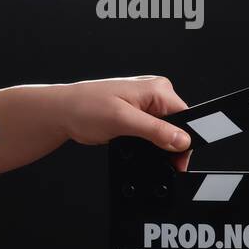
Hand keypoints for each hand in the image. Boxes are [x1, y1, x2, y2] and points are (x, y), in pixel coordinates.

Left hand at [54, 75, 192, 171]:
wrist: (62, 112)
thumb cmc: (84, 107)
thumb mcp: (123, 120)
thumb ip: (156, 130)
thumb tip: (182, 140)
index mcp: (157, 89)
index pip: (186, 117)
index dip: (185, 141)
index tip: (177, 159)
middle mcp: (155, 94)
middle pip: (179, 126)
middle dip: (170, 145)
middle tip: (156, 158)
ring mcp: (147, 105)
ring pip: (167, 131)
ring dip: (157, 145)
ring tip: (136, 145)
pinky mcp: (139, 115)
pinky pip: (154, 132)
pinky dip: (148, 144)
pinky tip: (134, 144)